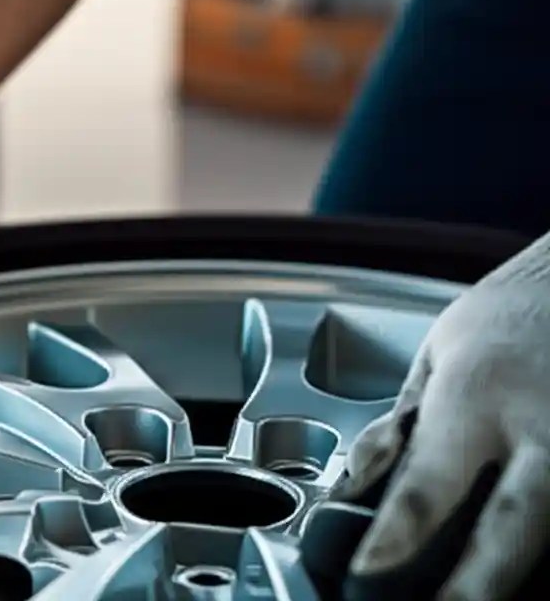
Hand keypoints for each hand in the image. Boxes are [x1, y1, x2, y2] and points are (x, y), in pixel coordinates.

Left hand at [338, 235, 549, 599]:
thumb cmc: (512, 316)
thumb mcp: (435, 355)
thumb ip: (401, 426)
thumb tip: (357, 487)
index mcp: (479, 395)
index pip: (429, 482)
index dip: (395, 537)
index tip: (367, 574)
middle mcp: (543, 427)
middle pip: (514, 526)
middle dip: (479, 586)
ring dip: (521, 575)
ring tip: (478, 600)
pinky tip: (527, 579)